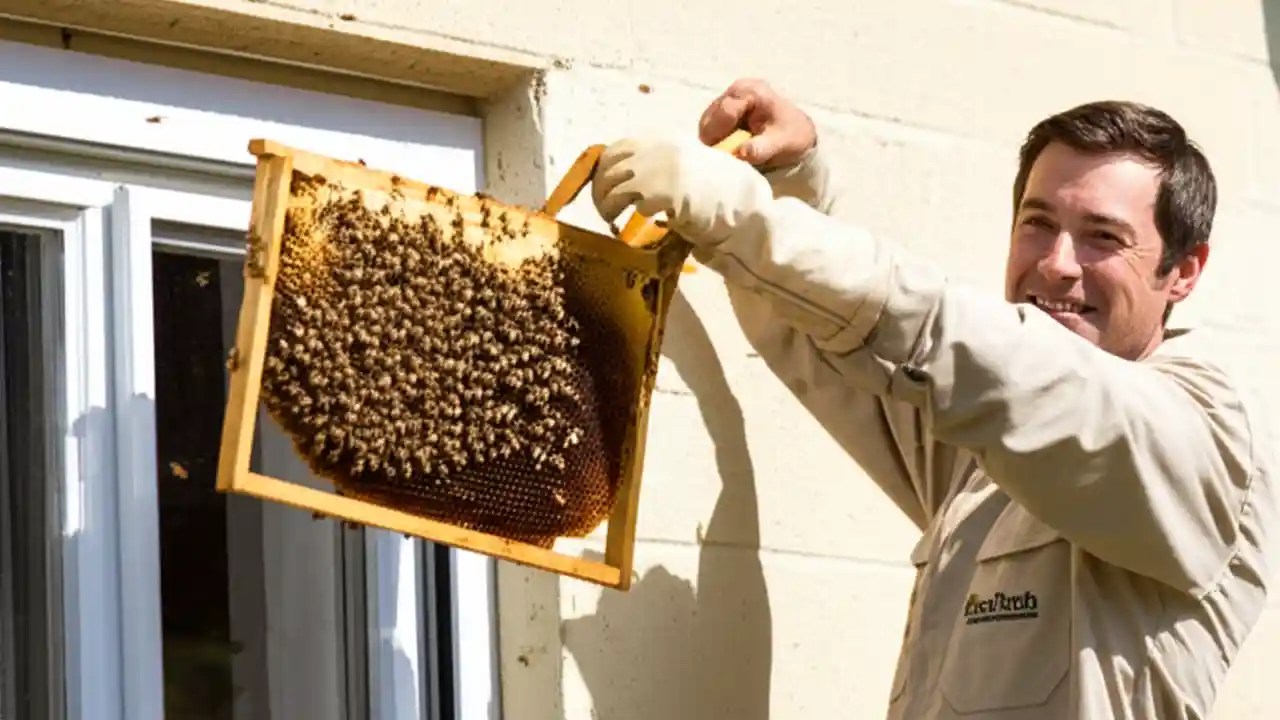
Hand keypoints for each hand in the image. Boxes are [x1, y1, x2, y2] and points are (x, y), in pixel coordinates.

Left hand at [591, 136, 771, 245]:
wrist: (741, 199)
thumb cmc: (715, 188)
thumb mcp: (681, 165)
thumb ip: (655, 165)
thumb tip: (621, 176)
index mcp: (663, 138)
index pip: (617, 149)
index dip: (603, 170)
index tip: (602, 187)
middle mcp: (659, 149)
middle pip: (611, 168)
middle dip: (600, 190)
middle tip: (603, 209)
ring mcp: (661, 169)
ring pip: (615, 187)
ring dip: (608, 205)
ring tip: (611, 219)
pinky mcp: (665, 192)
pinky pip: (635, 204)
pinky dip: (629, 214)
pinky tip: (635, 222)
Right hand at [699, 78, 816, 167]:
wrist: (798, 133)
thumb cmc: (791, 137)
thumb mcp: (781, 144)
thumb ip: (761, 149)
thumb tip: (741, 153)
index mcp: (751, 92)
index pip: (725, 112)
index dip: (720, 134)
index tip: (725, 154)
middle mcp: (736, 90)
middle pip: (710, 116)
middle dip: (714, 138)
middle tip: (725, 156)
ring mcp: (728, 97)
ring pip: (706, 122)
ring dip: (713, 139)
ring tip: (728, 152)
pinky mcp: (724, 108)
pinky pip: (709, 125)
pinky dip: (715, 138)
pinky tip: (728, 146)